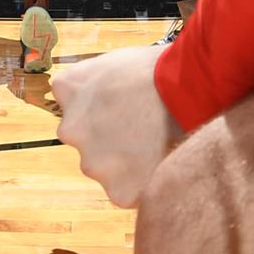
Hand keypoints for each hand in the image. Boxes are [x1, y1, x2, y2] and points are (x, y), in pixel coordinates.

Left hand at [54, 44, 182, 207]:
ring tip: (156, 144)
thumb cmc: (156, 70)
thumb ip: (90, 81)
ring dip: (126, 163)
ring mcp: (92, 163)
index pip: (74, 107)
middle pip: (89, 142)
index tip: (122, 109)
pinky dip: (142, 184)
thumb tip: (92, 93)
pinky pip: (127, 193)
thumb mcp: (110, 60)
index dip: (101, 112)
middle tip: (143, 128)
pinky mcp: (118, 191)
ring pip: (107, 169)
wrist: (186, 92)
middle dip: (111, 139)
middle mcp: (70, 130)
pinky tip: (160, 162)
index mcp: (68, 89)